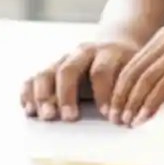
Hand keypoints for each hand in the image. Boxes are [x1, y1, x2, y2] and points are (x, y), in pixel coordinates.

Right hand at [21, 39, 139, 121]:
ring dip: (43, 96)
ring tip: (45, 116)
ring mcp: (63, 60)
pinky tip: (29, 109)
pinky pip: (33, 79)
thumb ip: (131, 89)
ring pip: (46, 73)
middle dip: (66, 95)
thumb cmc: (126, 67)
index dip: (104, 93)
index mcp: (106, 52)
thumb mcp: (135, 72)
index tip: (108, 115)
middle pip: (68, 69)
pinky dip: (28, 93)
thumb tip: (130, 115)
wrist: (114, 46)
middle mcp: (81, 53)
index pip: (101, 70)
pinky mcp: (50, 70)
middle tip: (68, 118)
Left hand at [108, 23, 163, 126]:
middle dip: (121, 97)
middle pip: (134, 70)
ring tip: (126, 123)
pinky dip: (148, 106)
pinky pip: (159, 88)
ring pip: (143, 80)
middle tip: (115, 119)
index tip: (116, 108)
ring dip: (131, 105)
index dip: (122, 87)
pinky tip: (143, 120)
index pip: (135, 62)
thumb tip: (147, 98)